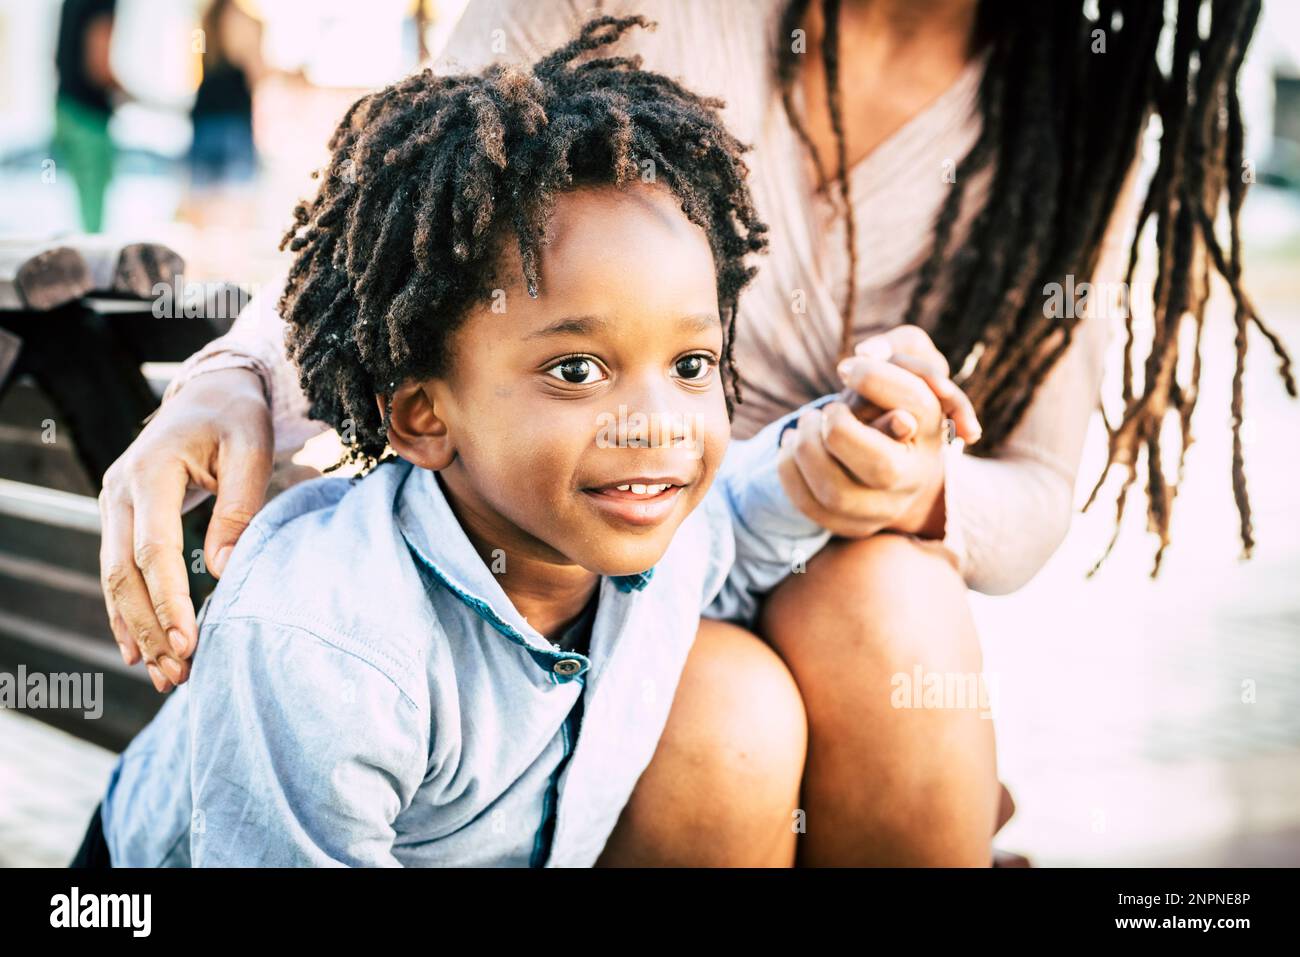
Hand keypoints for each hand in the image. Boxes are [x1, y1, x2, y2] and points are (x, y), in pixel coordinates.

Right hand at [98, 368, 272, 691]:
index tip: (189, 641)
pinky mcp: (122, 517)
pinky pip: (118, 571)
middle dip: (150, 627)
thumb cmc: (237, 417)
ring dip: (138, 629)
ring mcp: (114, 505)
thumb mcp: (252, 448)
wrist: (211, 390)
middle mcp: (120, 491)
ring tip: (166, 674)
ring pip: (115, 578)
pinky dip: (129, 612)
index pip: (154, 550)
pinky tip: (140, 650)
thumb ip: (240, 506)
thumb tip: (222, 569)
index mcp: (150, 472)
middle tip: (179, 673)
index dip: (168, 599)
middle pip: (124, 574)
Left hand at [777, 326, 979, 538]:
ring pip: (837, 493)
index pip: (913, 404)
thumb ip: (899, 345)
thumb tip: (868, 351)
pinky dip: (788, 471)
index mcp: (932, 430)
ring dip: (806, 449)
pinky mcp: (851, 526)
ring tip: (803, 423)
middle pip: (881, 467)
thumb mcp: (908, 366)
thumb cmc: (895, 400)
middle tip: (827, 409)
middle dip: (840, 430)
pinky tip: (789, 445)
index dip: (874, 379)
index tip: (846, 367)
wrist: (895, 462)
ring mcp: (884, 508)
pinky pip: (810, 508)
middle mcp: (916, 475)